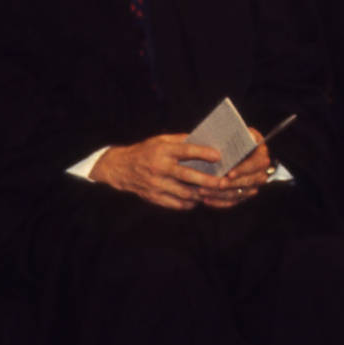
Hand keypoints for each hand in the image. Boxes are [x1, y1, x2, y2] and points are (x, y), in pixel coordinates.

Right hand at [91, 134, 224, 210]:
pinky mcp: (153, 197)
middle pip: (188, 176)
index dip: (203, 153)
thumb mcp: (161, 140)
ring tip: (213, 191)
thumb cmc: (146, 151)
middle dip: (208, 180)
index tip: (219, 156)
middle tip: (223, 182)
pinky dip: (190, 202)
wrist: (120, 168)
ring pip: (184, 193)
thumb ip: (182, 141)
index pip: (185, 151)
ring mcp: (156, 184)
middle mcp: (159, 168)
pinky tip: (197, 198)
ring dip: (201, 193)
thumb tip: (207, 142)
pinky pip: (177, 204)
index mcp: (162, 151)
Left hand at [194, 137, 274, 211]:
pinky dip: (220, 202)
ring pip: (242, 192)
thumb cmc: (223, 138)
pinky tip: (206, 200)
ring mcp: (253, 182)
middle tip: (218, 184)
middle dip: (234, 183)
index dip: (244, 169)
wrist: (220, 149)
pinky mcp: (244, 192)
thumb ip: (232, 137)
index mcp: (260, 151)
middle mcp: (260, 168)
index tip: (230, 173)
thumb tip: (236, 138)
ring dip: (223, 194)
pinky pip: (234, 201)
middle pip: (252, 180)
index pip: (258, 162)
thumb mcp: (229, 133)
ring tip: (204, 192)